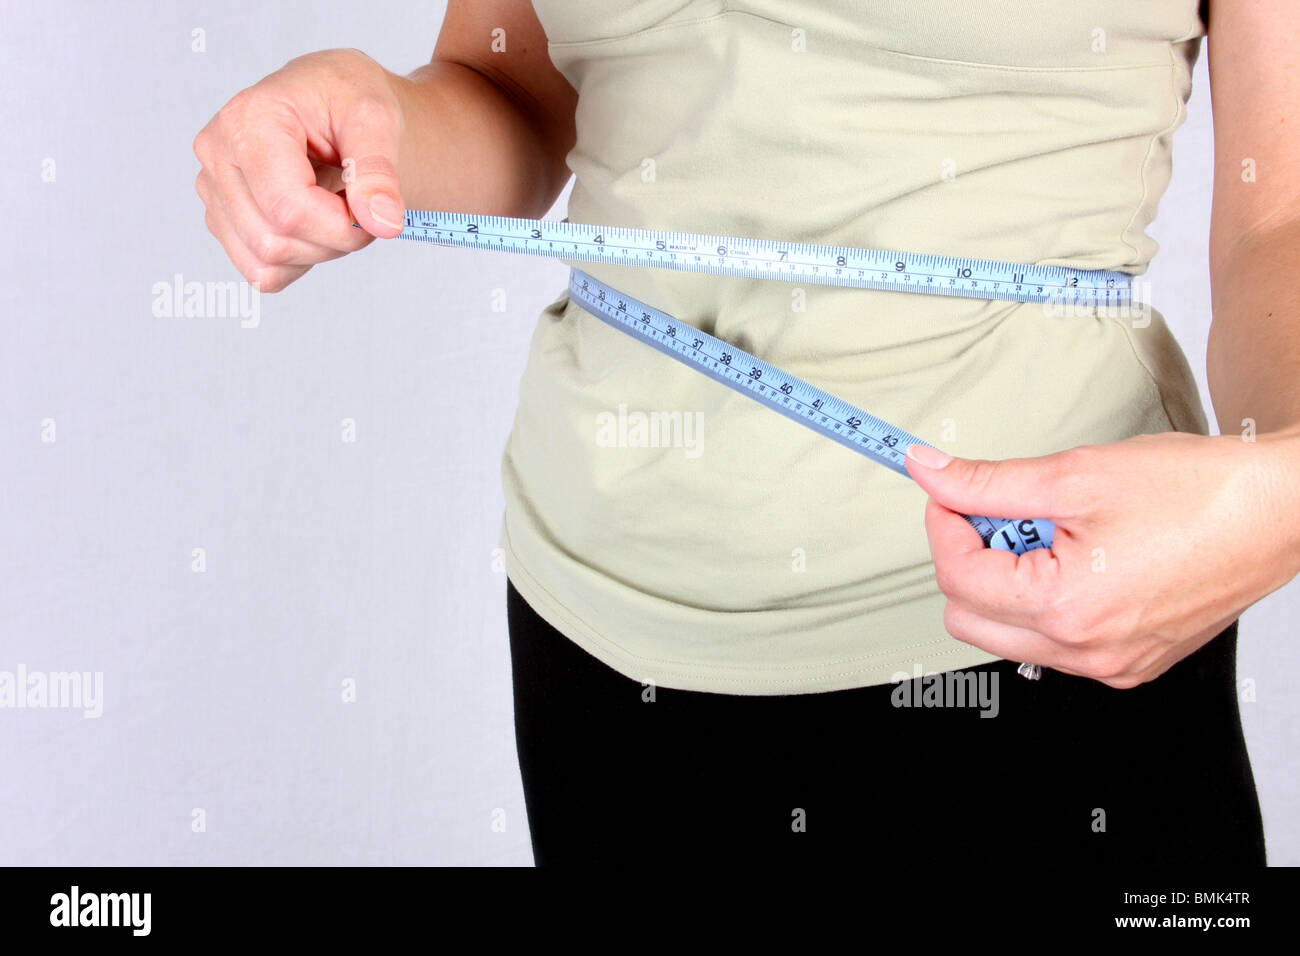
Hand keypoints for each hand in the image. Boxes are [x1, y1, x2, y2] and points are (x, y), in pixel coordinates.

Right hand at [193, 48, 406, 291]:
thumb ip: (379, 170)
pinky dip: (298, 261)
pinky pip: (260, 271)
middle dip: (333, 240)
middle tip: (360, 207)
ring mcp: (214, 189)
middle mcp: (217, 154)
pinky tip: (314, 223)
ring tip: (335, 207)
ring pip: (266, 262)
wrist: (334, 101)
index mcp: (247, 120)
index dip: (342, 228)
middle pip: (274, 241)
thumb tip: (382, 221)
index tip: (375, 212)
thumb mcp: (376, 117)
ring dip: (318, 250)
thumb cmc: (347, 100)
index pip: (289, 209)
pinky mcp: (221, 218)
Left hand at [904, 429, 1299, 687]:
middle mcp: (1085, 651)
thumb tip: (931, 473)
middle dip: (969, 558)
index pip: (956, 575)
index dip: (943, 521)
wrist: (1278, 510)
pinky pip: (1055, 643)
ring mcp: (1110, 664)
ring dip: (1008, 581)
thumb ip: (987, 482)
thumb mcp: (1075, 474)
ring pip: (1007, 633)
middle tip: (1003, 512)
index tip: (951, 491)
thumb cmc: (1198, 492)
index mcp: (1066, 608)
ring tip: (1053, 533)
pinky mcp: (1132, 662)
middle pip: (968, 616)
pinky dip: (1047, 601)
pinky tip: (1081, 558)